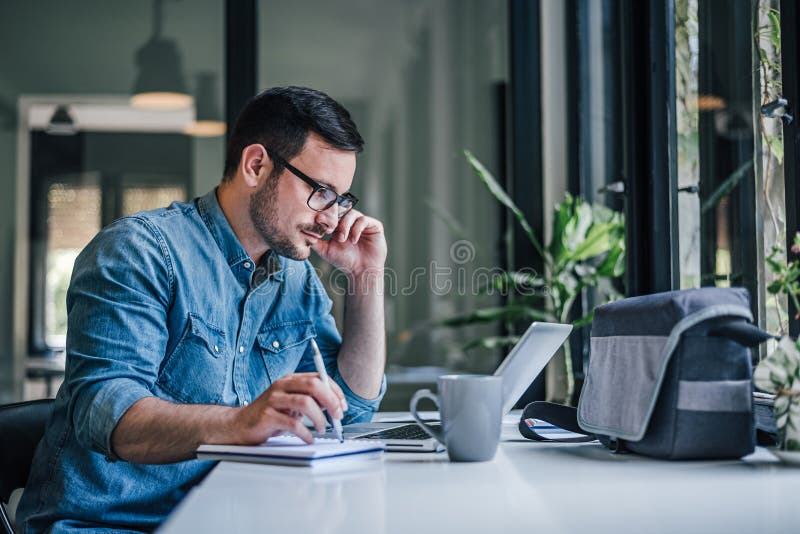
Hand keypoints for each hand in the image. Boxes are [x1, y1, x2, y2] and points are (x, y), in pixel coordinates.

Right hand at [229, 373, 347, 443]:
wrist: (239, 426)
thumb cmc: (270, 415)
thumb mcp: (292, 403)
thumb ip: (310, 400)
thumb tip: (335, 406)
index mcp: (290, 379)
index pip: (318, 377)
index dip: (334, 391)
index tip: (343, 406)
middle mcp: (282, 385)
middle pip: (313, 385)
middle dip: (331, 401)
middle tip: (337, 416)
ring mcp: (273, 399)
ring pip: (305, 402)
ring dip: (320, 418)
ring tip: (323, 429)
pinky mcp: (267, 416)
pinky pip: (292, 423)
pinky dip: (305, 433)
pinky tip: (309, 438)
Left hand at [312, 210, 386, 275]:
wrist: (361, 271)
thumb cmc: (344, 261)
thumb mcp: (326, 250)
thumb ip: (315, 241)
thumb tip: (302, 233)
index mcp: (340, 224)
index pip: (332, 213)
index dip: (326, 216)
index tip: (319, 223)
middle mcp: (352, 221)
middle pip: (342, 210)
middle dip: (335, 220)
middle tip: (330, 231)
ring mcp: (363, 223)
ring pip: (352, 214)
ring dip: (345, 225)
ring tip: (342, 239)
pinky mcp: (374, 226)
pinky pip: (364, 220)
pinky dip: (357, 229)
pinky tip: (353, 240)